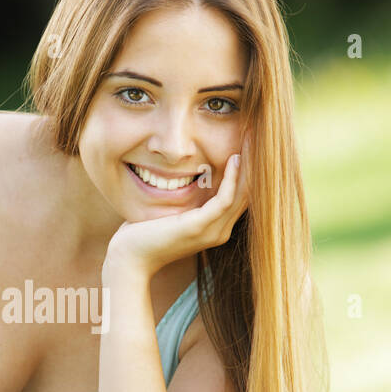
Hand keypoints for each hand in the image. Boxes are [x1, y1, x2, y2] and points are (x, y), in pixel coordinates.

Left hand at [105, 136, 250, 280]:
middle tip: (259, 133)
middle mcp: (220, 231)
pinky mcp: (199, 227)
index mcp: (216, 227)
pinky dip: (232, 178)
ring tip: (254, 138)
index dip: (250, 169)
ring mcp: (212, 231)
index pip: (242, 195)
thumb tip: (192, 174)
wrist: (130, 258)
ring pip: (242, 195)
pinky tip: (234, 158)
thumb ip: (188, 197)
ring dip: (249, 165)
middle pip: (248, 193)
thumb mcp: (172, 211)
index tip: (252, 142)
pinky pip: (224, 200)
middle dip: (255, 162)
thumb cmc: (145, 233)